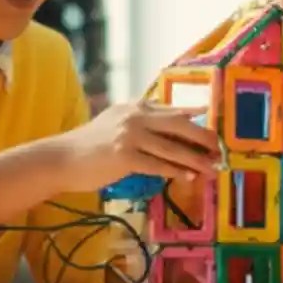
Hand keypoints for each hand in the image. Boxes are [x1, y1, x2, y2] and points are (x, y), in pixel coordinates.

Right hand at [57, 102, 219, 191]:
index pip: (174, 110)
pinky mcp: (124, 156)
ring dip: (195, 159)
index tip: (215, 127)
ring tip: (211, 168)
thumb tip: (176, 125)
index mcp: (136, 106)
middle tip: (219, 149)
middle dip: (203, 137)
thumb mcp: (119, 124)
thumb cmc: (93, 145)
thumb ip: (144, 122)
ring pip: (172, 147)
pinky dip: (175, 171)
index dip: (198, 118)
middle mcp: (135, 116)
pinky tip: (189, 177)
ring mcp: (129, 135)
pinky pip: (157, 164)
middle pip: (179, 124)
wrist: (63, 158)